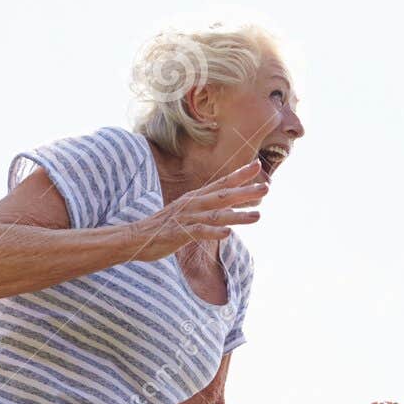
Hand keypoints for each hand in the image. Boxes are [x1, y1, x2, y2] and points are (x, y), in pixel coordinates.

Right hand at [124, 161, 266, 260]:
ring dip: (237, 215)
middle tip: (267, 188)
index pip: (221, 183)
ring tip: (257, 216)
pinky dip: (213, 232)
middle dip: (245, 191)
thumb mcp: (189, 214)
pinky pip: (198, 231)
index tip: (258, 166)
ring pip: (216, 215)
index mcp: (196, 198)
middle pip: (223, 195)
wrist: (136, 237)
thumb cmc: (164, 226)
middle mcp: (193, 204)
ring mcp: (186, 218)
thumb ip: (209, 211)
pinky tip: (228, 234)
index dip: (240, 175)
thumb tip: (233, 210)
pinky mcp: (179, 233)